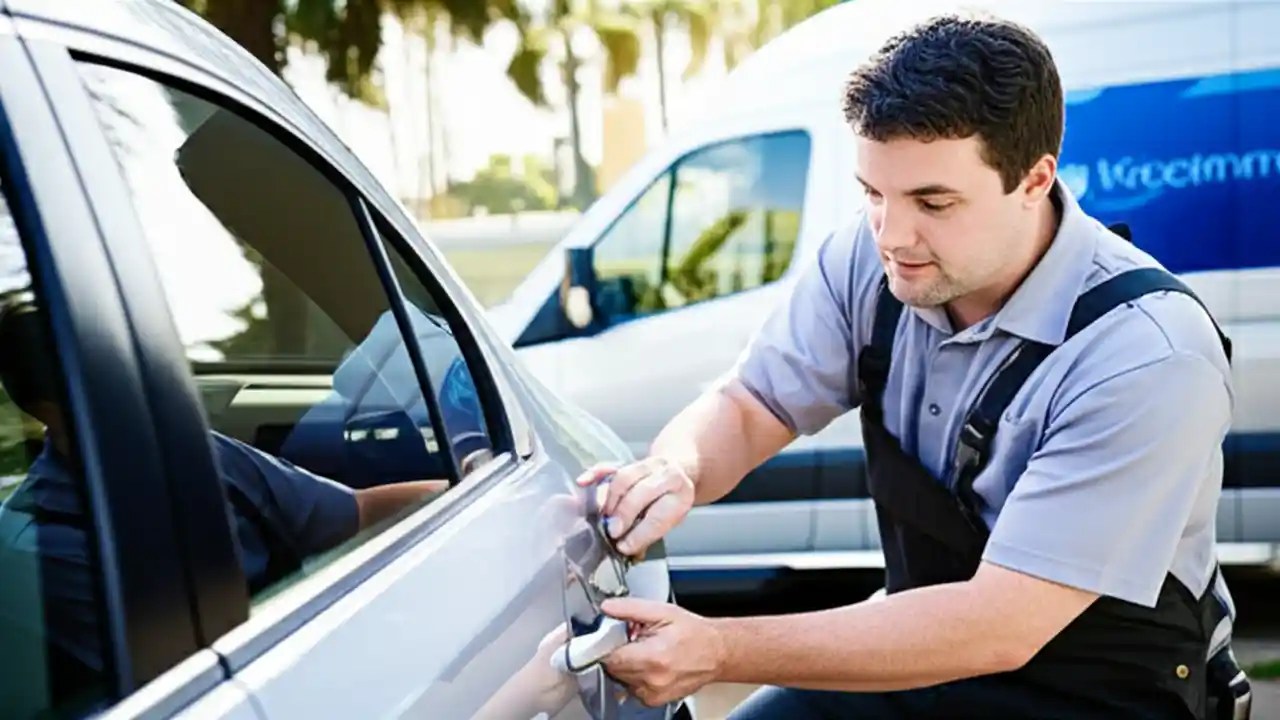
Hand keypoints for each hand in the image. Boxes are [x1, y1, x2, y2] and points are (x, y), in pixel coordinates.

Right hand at [576, 457, 694, 556]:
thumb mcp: (671, 520)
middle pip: (642, 492)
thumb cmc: (671, 502)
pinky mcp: (629, 460)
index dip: (640, 534)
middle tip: (613, 533)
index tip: (624, 547)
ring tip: (605, 519)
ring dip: (611, 500)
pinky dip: (594, 474)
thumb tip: (632, 553)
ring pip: (624, 478)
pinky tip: (583, 483)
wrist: (678, 470)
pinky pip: (609, 465)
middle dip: (625, 514)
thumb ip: (650, 535)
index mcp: (681, 494)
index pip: (660, 515)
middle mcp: (667, 474)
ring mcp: (646, 464)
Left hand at [600, 597, 725, 706]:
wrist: (717, 653)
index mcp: (653, 657)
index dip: (608, 644)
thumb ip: (631, 609)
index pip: (609, 657)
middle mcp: (652, 680)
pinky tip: (650, 664)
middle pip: (613, 669)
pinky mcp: (654, 700)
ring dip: (627, 665)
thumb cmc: (694, 633)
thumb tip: (607, 608)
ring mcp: (653, 694)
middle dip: (619, 652)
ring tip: (646, 652)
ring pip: (620, 679)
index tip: (615, 636)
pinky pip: (632, 688)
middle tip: (636, 640)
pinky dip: (635, 676)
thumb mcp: (663, 612)